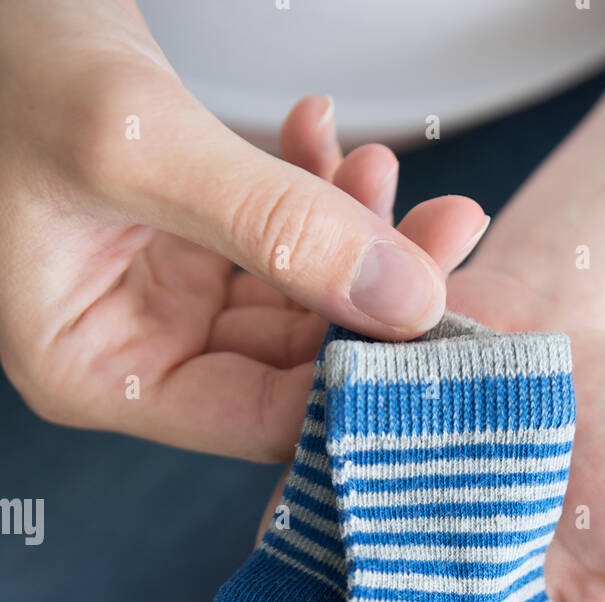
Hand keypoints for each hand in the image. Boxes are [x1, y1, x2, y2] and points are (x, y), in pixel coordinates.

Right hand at [0, 1, 483, 456]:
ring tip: (376, 165)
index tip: (441, 321)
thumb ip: (275, 227)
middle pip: (292, 361)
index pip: (261, 418)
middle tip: (444, 226)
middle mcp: (134, 347)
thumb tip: (405, 300)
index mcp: (97, 370)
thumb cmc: (1, 64)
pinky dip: (313, 190)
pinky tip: (321, 135)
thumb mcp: (137, 144)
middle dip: (371, 294)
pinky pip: (279, 240)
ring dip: (350, 232)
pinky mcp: (187, 241)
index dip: (357, 378)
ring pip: (299, 297)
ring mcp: (163, 295)